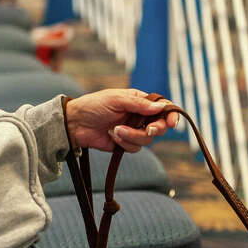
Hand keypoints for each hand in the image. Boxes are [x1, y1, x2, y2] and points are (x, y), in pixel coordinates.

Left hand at [64, 89, 178, 152]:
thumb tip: (160, 108)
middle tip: (148, 129)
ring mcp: (133, 130)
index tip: (172, 123)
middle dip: (154, 129)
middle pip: (159, 126)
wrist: (75, 124)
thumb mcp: (116, 99)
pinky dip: (124, 143)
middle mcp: (139, 116)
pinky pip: (135, 147)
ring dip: (132, 136)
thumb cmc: (94, 106)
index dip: (170, 115)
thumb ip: (139, 104)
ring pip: (147, 139)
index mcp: (139, 101)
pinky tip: (111, 135)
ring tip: (115, 130)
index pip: (162, 107)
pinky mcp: (125, 143)